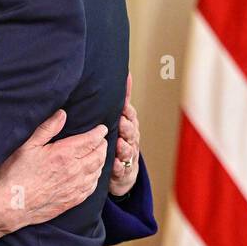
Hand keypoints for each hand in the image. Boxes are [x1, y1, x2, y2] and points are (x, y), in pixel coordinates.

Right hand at [0, 110, 108, 245]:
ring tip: (100, 154)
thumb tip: (62, 114)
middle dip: (102, 145)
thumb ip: (47, 128)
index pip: (90, 140)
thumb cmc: (15, 174)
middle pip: (98, 155)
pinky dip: (96, 178)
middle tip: (102, 140)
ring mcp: (75, 187)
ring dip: (102, 161)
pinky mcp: (72, 200)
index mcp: (64, 154)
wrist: (11, 206)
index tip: (102, 128)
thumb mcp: (27, 145)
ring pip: (97, 171)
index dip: (99, 133)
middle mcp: (74, 170)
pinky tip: (93, 175)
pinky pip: (92, 187)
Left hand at [110, 73, 140, 196]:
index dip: (128, 112)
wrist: (124, 172)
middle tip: (121, 122)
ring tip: (119, 143)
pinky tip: (115, 164)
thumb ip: (124, 99)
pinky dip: (119, 167)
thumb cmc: (121, 139)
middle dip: (127, 127)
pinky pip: (122, 169)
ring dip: (124, 147)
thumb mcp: (122, 119)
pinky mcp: (123, 171)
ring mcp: (128, 156)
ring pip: (128, 150)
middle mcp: (131, 140)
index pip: (130, 116)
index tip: (124, 107)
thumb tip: (127, 73)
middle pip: (131, 132)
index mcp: (129, 126)